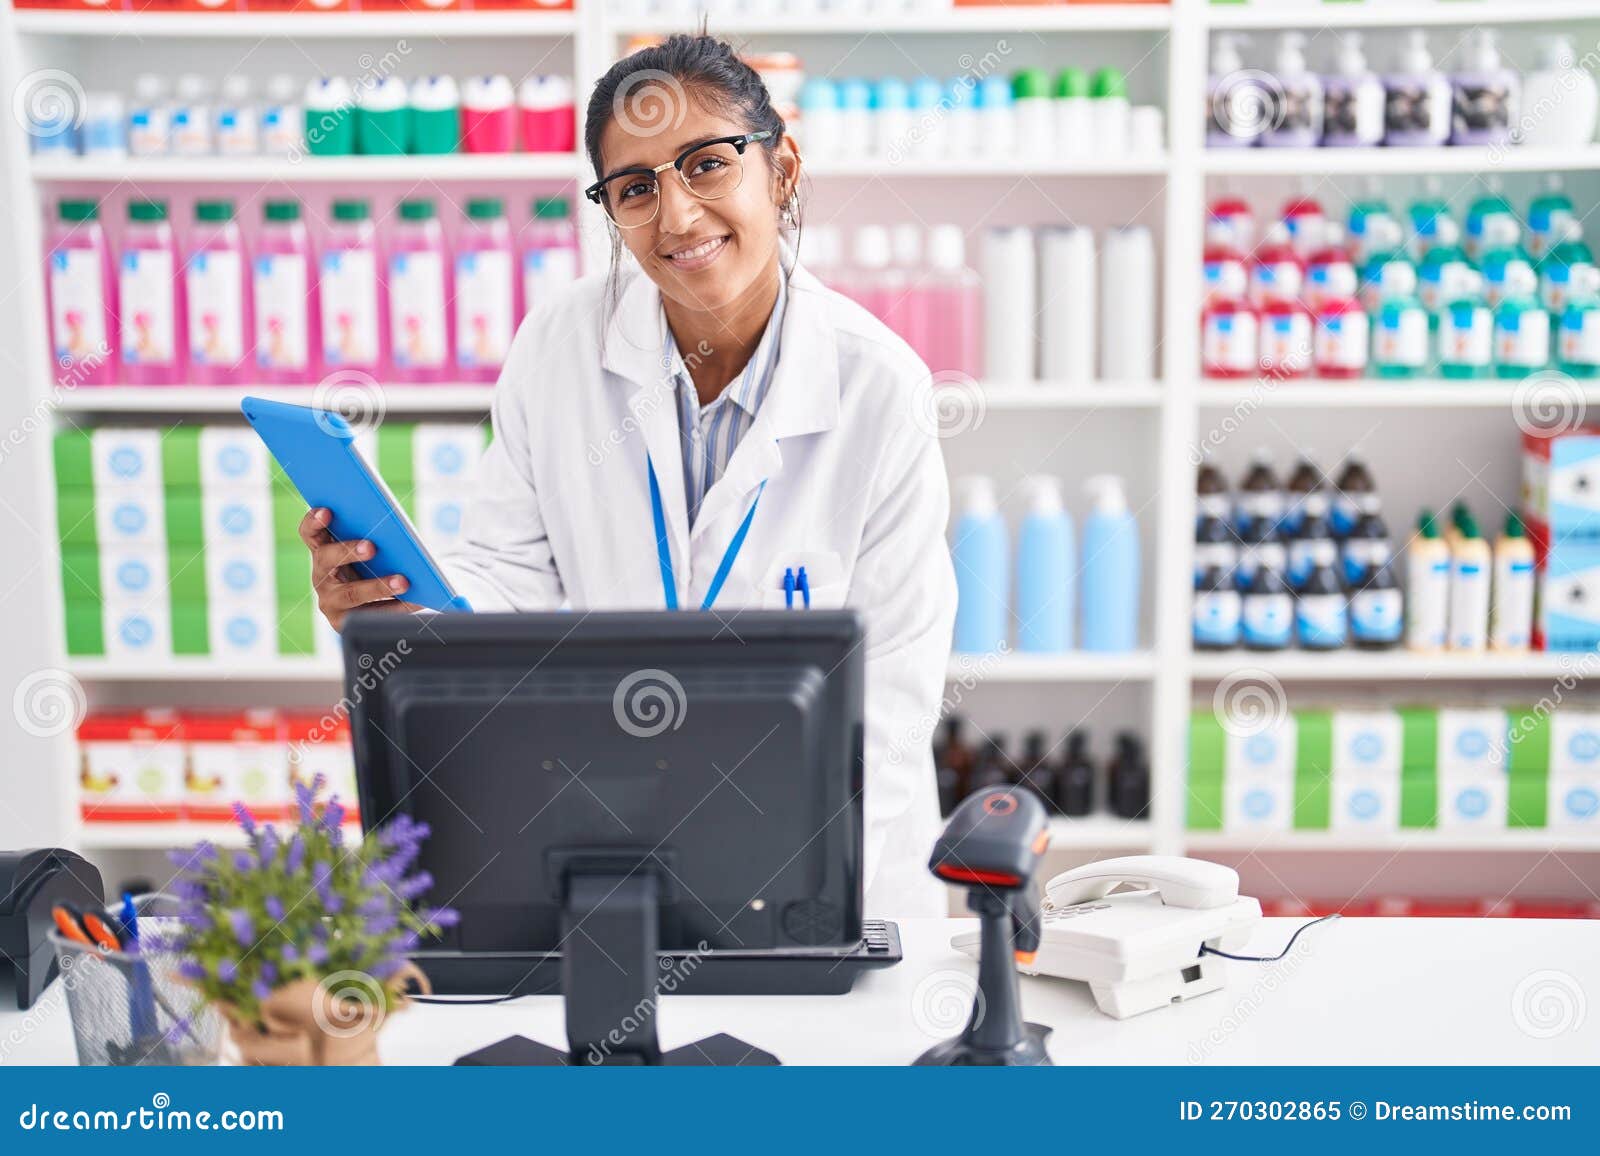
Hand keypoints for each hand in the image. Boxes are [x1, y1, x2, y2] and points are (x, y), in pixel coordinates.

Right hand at [299, 508, 419, 631]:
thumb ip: (372, 538)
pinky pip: (371, 614)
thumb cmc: (373, 568)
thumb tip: (397, 532)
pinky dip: (396, 607)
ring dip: (378, 586)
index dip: (314, 521)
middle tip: (372, 546)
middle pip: (326, 559)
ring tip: (405, 581)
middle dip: (348, 551)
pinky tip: (416, 600)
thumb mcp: (367, 552)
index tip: (327, 510)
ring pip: (351, 593)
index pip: (309, 533)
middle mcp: (320, 575)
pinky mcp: (343, 623)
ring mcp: (329, 601)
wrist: (372, 607)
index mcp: (322, 550)